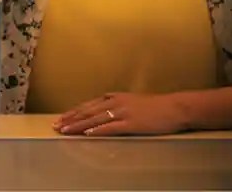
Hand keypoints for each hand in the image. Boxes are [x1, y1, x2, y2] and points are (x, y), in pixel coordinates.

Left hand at [55, 92, 188, 135]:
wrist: (175, 108)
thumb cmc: (155, 106)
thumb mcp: (131, 100)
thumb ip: (115, 104)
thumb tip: (102, 110)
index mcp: (114, 97)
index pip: (88, 105)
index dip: (73, 112)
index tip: (61, 118)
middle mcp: (115, 103)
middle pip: (87, 111)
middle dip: (70, 119)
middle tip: (57, 125)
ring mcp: (123, 112)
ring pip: (95, 119)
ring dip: (79, 125)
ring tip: (66, 130)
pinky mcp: (132, 123)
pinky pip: (111, 127)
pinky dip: (98, 130)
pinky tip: (88, 134)